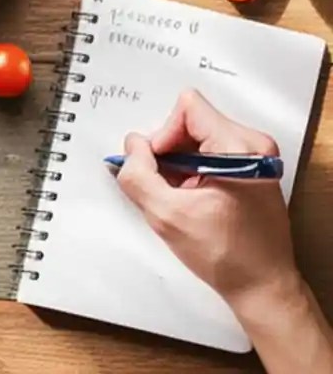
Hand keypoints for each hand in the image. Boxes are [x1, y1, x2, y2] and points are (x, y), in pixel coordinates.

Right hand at [115, 89, 299, 308]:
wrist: (261, 285)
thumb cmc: (228, 255)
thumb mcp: (167, 216)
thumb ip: (139, 175)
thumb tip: (132, 147)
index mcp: (240, 148)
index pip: (187, 108)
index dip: (163, 135)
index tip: (159, 167)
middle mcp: (253, 145)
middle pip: (191, 122)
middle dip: (168, 152)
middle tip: (166, 186)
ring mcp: (254, 157)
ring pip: (197, 138)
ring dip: (179, 165)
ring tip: (181, 197)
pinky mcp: (250, 170)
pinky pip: (209, 153)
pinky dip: (191, 173)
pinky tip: (192, 200)